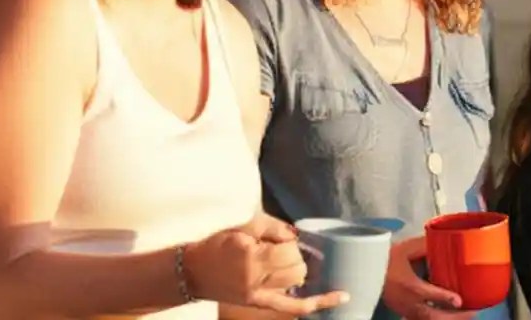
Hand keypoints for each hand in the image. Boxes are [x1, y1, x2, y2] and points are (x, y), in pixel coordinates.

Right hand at [184, 219, 349, 316]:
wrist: (191, 271)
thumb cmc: (217, 244)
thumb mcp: (243, 225)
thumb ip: (273, 226)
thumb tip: (297, 234)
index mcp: (251, 253)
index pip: (289, 248)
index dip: (290, 243)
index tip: (282, 239)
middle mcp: (255, 275)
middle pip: (296, 265)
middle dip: (296, 256)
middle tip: (283, 251)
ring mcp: (257, 292)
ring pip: (296, 281)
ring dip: (300, 271)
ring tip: (294, 264)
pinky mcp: (256, 302)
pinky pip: (292, 305)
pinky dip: (316, 303)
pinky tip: (339, 297)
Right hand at [381, 236, 476, 319]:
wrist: (366, 272)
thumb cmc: (387, 259)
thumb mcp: (405, 249)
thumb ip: (424, 246)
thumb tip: (444, 239)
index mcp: (409, 285)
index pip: (429, 294)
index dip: (444, 298)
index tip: (460, 300)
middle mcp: (409, 302)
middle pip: (432, 316)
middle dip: (453, 317)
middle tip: (472, 313)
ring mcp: (406, 310)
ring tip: (466, 316)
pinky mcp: (404, 312)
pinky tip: (448, 317)